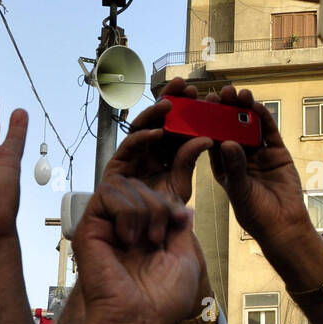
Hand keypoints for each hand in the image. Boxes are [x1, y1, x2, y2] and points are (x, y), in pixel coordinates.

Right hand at [73, 175, 199, 323]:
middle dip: (158, 203)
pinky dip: (125, 209)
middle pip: (139, 185)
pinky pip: (105, 193)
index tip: (181, 220)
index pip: (154, 195)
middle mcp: (123, 229)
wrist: (138, 322)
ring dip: (143, 207)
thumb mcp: (185, 258)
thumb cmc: (161, 302)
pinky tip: (129, 238)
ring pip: (122, 185)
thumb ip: (181, 228)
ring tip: (145, 240)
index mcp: (144, 235)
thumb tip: (184, 207)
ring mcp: (105, 228)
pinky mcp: (89, 229)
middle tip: (159, 238)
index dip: (170, 201)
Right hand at [106, 78, 212, 202]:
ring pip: (142, 127)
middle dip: (170, 100)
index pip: (176, 125)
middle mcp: (147, 151)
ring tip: (170, 103)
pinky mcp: (116, 166)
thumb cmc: (160, 213)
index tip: (199, 93)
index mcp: (164, 153)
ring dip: (154, 113)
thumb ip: (188, 162)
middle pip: (158, 120)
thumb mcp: (179, 185)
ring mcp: (131, 156)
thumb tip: (207, 138)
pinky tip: (157, 133)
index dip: (186, 108)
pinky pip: (129, 147)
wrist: (139, 238)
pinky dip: (142, 138)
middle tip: (184, 85)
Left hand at [205, 85, 312, 244]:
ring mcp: (258, 153)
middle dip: (225, 109)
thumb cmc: (255, 214)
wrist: (284, 224)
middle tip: (221, 92)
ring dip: (244, 108)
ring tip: (239, 93)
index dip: (206, 121)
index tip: (201, 104)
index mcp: (222, 166)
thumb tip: (228, 142)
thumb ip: (235, 167)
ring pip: (249, 125)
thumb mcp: (239, 191)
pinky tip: (257, 105)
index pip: (211, 139)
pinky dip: (264, 117)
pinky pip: (268, 131)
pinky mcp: (276, 152)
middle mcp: (238, 156)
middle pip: (230, 127)